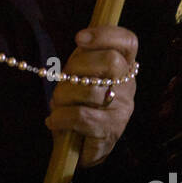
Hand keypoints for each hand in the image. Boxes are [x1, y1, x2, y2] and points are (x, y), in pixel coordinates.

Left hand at [45, 26, 137, 167]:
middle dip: (77, 65)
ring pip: (90, 89)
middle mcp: (128, 86)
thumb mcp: (81, 75)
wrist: (81, 148)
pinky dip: (60, 117)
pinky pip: (81, 116)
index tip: (79, 38)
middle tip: (63, 78)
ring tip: (57, 104)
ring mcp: (123, 109)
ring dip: (63, 95)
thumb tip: (81, 41)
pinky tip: (53, 121)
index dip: (106, 34)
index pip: (128, 42)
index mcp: (124, 67)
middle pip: (111, 61)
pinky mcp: (110, 131)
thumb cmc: (79, 105)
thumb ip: (83, 58)